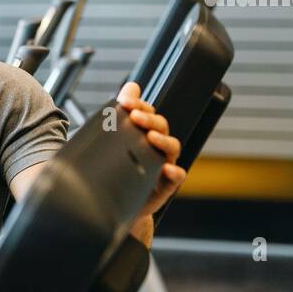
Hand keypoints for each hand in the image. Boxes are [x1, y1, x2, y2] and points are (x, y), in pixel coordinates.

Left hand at [116, 82, 186, 217]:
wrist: (116, 206)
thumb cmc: (119, 170)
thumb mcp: (116, 141)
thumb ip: (122, 113)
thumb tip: (132, 86)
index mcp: (144, 133)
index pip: (147, 112)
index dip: (139, 105)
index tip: (124, 101)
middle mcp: (156, 146)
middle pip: (160, 125)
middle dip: (149, 119)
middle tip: (135, 116)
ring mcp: (163, 164)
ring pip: (171, 147)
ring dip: (162, 140)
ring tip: (150, 137)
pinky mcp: (165, 185)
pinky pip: (176, 176)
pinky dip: (174, 172)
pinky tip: (166, 168)